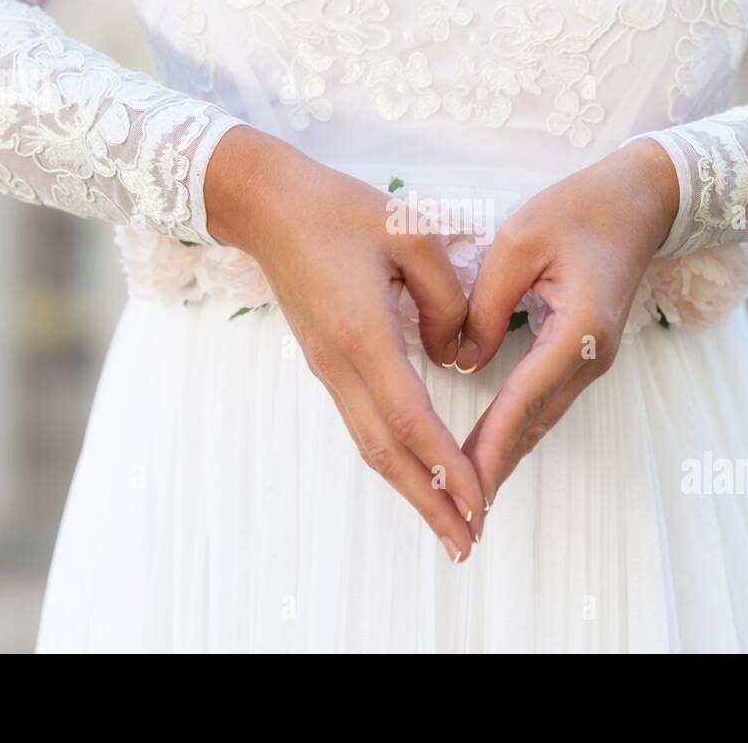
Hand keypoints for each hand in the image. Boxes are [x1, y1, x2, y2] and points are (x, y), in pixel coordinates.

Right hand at [203, 128, 484, 560]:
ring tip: (448, 522)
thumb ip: (447, 297)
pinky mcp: (327, 363)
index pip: (412, 417)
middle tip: (466, 543)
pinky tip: (418, 471)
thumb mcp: (412, 236)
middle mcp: (341, 364)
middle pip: (387, 452)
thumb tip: (457, 350)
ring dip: (411, 487)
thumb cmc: (340, 211)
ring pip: (372, 444)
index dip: (446, 464)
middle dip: (428, 501)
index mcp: (363, 334)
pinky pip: (363, 423)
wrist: (269, 205)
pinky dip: (395, 457)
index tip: (478, 499)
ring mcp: (329, 368)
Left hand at [454, 138, 679, 509]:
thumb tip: (462, 361)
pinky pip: (546, 401)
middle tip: (457, 509)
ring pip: (542, 418)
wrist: (638, 200)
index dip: (491, 441)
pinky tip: (493, 449)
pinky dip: (517, 429)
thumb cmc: (580, 210)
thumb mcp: (519, 241)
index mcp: (580, 328)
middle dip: (494, 466)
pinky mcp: (585, 354)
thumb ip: (486, 304)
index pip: (525, 395)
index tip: (465, 479)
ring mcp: (593, 359)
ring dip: (506, 455)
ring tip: (467, 492)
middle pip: (535, 421)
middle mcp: (592, 355)